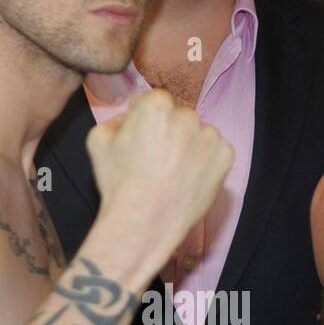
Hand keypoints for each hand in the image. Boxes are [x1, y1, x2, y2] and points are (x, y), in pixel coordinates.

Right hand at [86, 89, 233, 265]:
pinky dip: (205, 161)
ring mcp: (210, 137)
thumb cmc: (119, 183)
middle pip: (178, 116)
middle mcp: (188, 115)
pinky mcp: (225, 157)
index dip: (144, 118)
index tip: (141, 136)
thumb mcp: (98, 140)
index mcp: (157, 104)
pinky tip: (187, 178)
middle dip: (169, 131)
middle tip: (157, 158)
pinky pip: (215, 151)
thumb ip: (115, 119)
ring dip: (188, 144)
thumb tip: (129, 118)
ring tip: (173, 171)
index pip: (153, 101)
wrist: (143, 223)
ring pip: (198, 133)